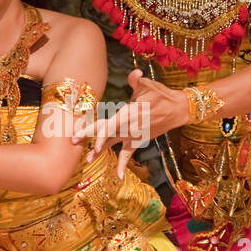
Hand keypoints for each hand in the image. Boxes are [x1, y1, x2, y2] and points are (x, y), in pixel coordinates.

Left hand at [73, 69, 188, 178]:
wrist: (177, 109)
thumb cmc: (161, 95)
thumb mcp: (149, 85)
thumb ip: (137, 80)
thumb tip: (134, 73)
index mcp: (129, 113)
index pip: (108, 124)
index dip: (95, 132)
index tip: (82, 136)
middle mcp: (129, 127)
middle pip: (105, 133)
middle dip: (89, 138)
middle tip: (73, 141)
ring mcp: (133, 135)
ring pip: (112, 144)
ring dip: (100, 151)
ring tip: (87, 160)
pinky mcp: (137, 140)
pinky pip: (128, 155)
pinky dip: (122, 165)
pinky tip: (118, 177)